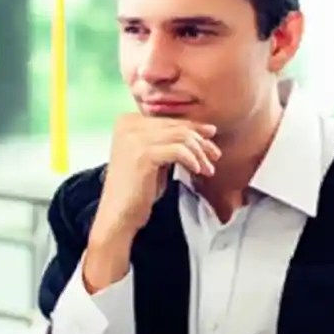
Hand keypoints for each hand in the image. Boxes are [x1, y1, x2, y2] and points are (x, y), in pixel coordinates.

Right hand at [82, 114, 218, 291]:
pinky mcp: (143, 154)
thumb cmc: (137, 189)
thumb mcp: (152, 157)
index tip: (210, 136)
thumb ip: (167, 141)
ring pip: (180, 136)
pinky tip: (197, 171)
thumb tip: (199, 130)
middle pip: (175, 126)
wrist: (118, 215)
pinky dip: (192, 160)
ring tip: (208, 169)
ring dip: (199, 153)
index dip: (192, 127)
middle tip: (215, 154)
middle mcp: (128, 124)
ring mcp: (134, 138)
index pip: (168, 119)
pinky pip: (178, 150)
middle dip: (200, 141)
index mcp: (127, 121)